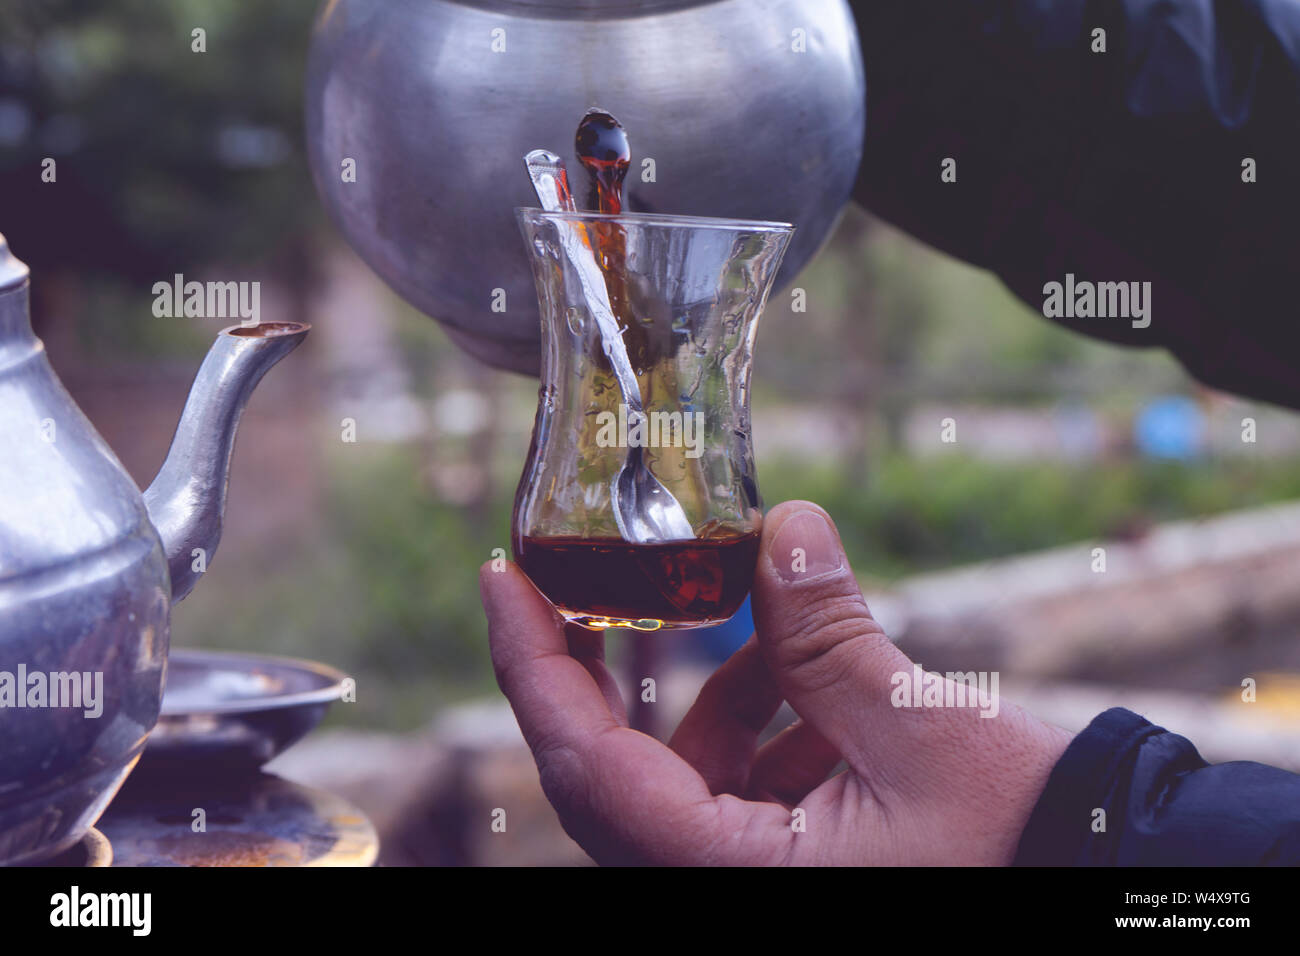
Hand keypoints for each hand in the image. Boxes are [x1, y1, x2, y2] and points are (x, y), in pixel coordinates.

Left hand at [480, 500, 1072, 864]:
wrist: (1092, 874)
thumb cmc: (1017, 835)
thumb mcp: (917, 725)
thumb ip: (830, 631)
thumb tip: (782, 527)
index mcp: (726, 878)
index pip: (588, 769)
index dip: (532, 669)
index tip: (501, 579)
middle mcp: (717, 886)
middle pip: (609, 770)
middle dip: (592, 667)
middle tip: (573, 576)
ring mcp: (747, 876)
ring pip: (678, 770)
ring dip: (708, 685)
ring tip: (753, 613)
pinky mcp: (781, 860)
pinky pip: (731, 782)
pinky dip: (754, 715)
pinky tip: (802, 671)